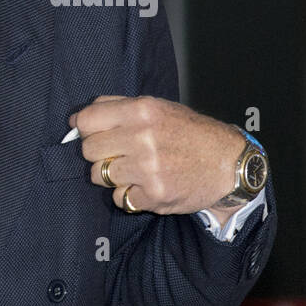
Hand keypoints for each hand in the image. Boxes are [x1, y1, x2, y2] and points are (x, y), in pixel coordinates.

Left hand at [68, 95, 243, 217]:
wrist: (227, 163)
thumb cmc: (191, 134)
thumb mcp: (159, 107)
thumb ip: (119, 107)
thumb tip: (78, 118)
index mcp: (143, 111)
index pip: (87, 120)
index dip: (84, 128)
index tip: (89, 133)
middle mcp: (143, 138)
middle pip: (89, 149)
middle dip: (98, 153)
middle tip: (116, 154)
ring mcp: (148, 168)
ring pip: (99, 176)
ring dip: (111, 176)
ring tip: (133, 170)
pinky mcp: (154, 195)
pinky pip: (119, 198)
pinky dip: (128, 195)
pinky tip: (145, 185)